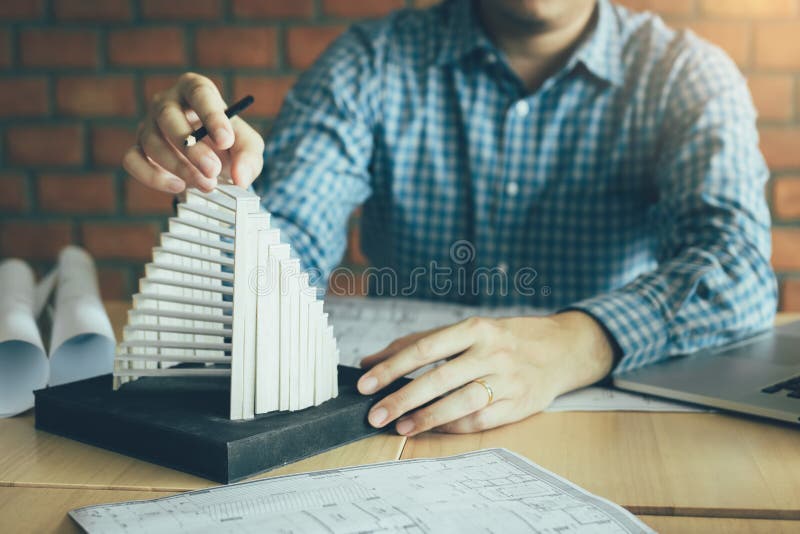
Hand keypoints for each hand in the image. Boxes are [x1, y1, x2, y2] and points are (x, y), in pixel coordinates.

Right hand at [123, 72, 264, 193]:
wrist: (210, 161)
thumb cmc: (227, 144)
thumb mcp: (247, 147)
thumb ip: (248, 158)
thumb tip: (240, 178)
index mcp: (195, 89)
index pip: (199, 93)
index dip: (211, 116)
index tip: (225, 141)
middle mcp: (167, 102)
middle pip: (168, 115)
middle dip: (191, 147)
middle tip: (213, 170)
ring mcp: (149, 124)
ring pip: (151, 141)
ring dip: (179, 166)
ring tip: (207, 184)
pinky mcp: (138, 149)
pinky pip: (132, 160)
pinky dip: (153, 177)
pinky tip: (179, 186)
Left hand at [357, 311, 614, 434]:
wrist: (563, 348)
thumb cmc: (503, 338)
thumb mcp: (467, 330)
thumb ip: (419, 343)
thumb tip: (370, 361)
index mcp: (475, 328)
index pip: (424, 348)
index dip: (392, 367)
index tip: (366, 383)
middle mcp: (492, 352)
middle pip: (439, 378)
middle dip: (402, 398)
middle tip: (374, 414)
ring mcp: (508, 379)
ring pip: (461, 402)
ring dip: (427, 417)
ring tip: (400, 427)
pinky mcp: (520, 404)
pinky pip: (481, 420)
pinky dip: (455, 426)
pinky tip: (433, 429)